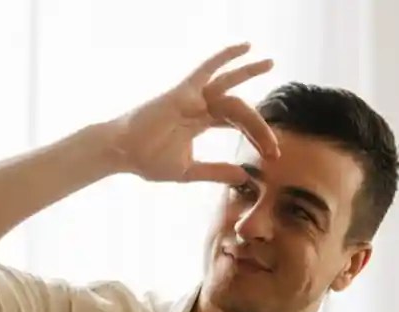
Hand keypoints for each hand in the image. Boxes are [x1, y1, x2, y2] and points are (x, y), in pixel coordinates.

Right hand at [107, 43, 279, 183]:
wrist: (123, 153)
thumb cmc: (147, 161)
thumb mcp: (188, 171)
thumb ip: (216, 171)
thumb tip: (245, 177)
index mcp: (198, 123)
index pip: (235, 123)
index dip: (255, 136)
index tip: (271, 155)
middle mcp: (198, 106)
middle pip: (237, 107)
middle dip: (258, 124)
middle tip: (274, 144)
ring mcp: (191, 97)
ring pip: (227, 85)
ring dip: (249, 72)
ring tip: (270, 62)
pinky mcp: (184, 92)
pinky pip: (207, 69)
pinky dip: (224, 56)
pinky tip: (245, 47)